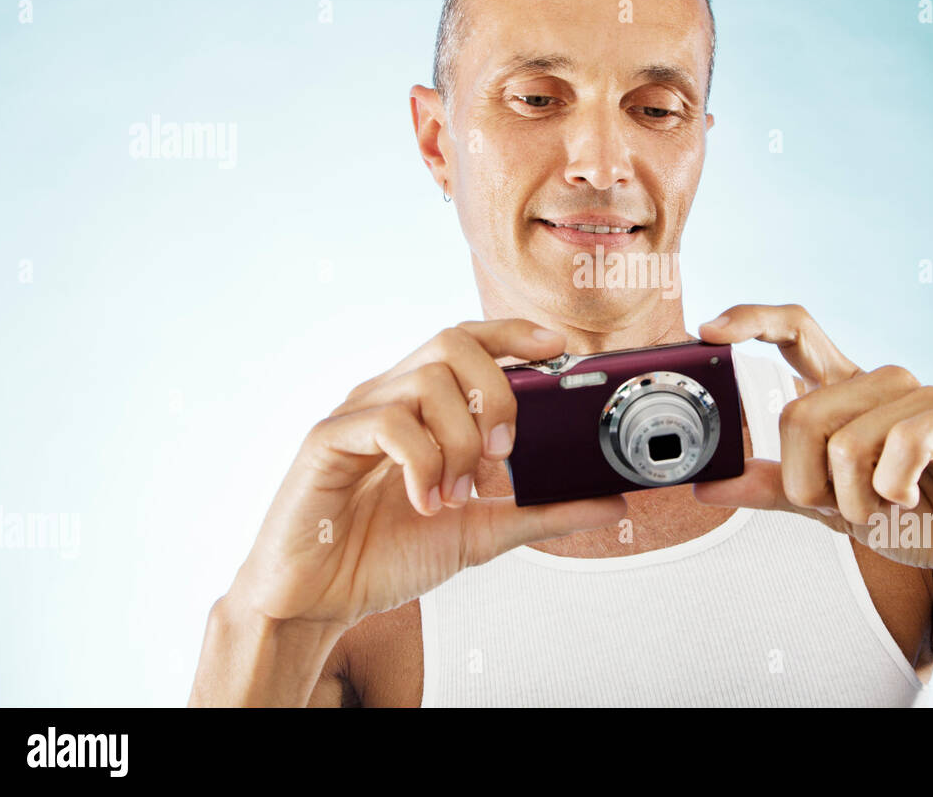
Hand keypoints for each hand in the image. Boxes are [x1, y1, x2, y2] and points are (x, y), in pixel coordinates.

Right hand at [228, 320, 627, 629]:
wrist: (318, 600)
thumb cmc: (386, 554)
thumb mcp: (483, 531)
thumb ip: (544, 513)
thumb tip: (613, 503)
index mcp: (422, 407)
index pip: (468, 340)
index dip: (513, 332)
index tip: (558, 348)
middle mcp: (388, 396)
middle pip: (451, 343)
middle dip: (494, 392)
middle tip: (503, 452)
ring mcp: (355, 415)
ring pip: (425, 382)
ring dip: (458, 442)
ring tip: (456, 496)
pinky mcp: (325, 441)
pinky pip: (386, 422)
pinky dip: (421, 462)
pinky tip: (424, 502)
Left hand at [695, 304, 932, 604]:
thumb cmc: (915, 515)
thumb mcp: (830, 506)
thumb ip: (776, 488)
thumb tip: (709, 485)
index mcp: (845, 393)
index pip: (795, 331)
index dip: (752, 320)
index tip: (709, 331)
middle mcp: (880, 384)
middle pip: (803, 411)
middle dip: (809, 482)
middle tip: (841, 508)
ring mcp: (924, 393)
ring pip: (848, 439)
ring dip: (857, 498)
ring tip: (885, 508)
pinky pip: (905, 443)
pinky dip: (897, 489)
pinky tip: (913, 498)